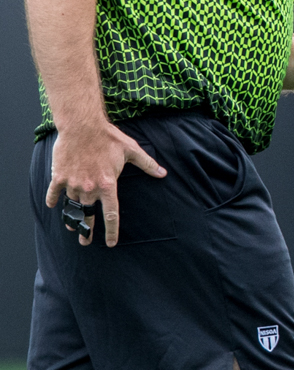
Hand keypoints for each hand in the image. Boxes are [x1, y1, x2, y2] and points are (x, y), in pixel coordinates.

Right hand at [45, 119, 165, 246]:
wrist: (82, 126)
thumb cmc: (108, 138)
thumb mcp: (132, 150)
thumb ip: (147, 164)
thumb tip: (163, 173)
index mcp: (108, 185)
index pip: (111, 214)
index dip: (111, 231)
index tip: (111, 243)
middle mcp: (90, 188)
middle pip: (88, 215)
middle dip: (86, 231)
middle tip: (85, 241)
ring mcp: (73, 183)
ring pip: (72, 205)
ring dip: (71, 216)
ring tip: (72, 225)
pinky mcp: (59, 176)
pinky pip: (54, 192)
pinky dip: (53, 199)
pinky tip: (53, 205)